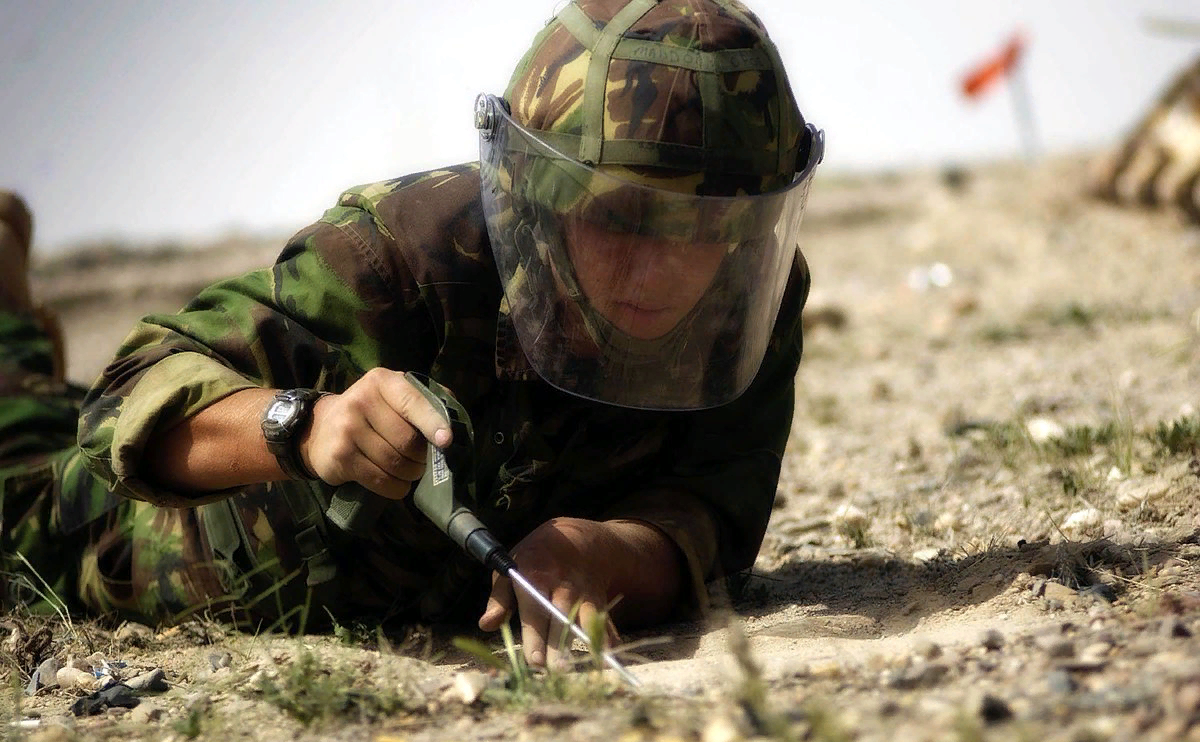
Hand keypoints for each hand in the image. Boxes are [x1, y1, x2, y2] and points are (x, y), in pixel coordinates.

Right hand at [298, 368, 451, 498]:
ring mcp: (347, 428)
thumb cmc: (371, 413)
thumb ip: (425, 399)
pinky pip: (380, 480)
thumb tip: (455, 416)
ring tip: (409, 471)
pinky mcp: (340, 456)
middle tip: (423, 461)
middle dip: (423, 457)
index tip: (446, 440)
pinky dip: (396, 488)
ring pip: (396, 463)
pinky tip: (396, 483)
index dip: (433, 423)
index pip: (413, 402)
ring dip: (410, 475)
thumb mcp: (394, 395)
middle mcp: (361, 400)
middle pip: (408, 441)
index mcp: (382, 381)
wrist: (320, 429)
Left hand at [479, 517, 621, 668]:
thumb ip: (498, 598)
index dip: (535, 635)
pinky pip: (606, 620)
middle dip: (561, 645)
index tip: (535, 661)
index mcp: (536, 577)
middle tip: (558, 671)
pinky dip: (610, 638)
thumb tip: (486, 624)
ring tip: (593, 665)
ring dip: (589, 642)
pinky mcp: (599, 600)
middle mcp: (562, 586)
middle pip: (562, 618)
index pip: (534, 610)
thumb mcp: (511, 567)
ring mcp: (584, 593)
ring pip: (587, 620)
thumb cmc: (534, 559)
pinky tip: (610, 656)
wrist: (577, 538)